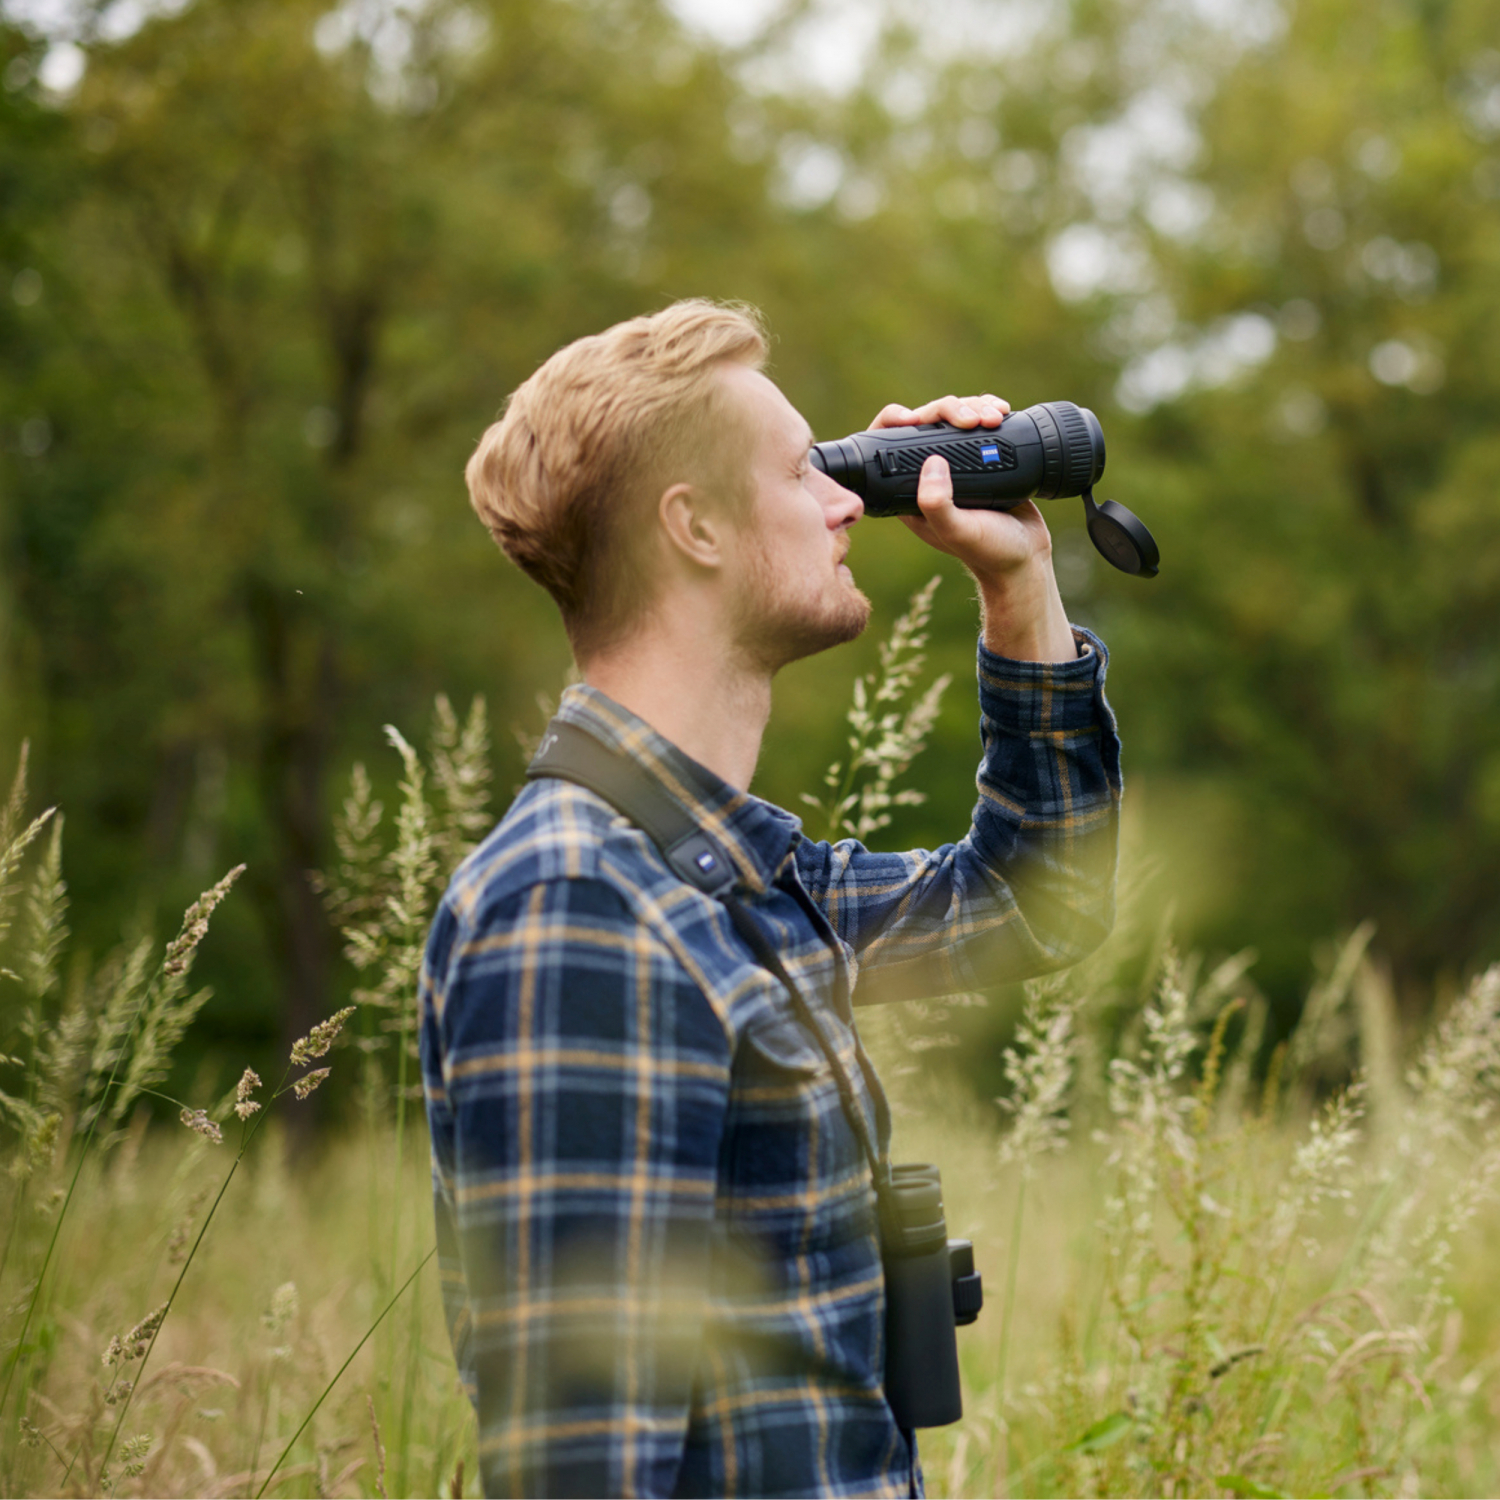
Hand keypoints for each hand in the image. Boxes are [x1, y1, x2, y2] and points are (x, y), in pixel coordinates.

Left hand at [868, 392, 1076, 661]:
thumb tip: (932, 463)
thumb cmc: (990, 551)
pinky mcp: (983, 457)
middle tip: (971, 419)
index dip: (894, 422)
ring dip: (972, 406)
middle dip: (947, 409)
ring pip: (953, 417)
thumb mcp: (959, 532)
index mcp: (910, 492)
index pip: (889, 446)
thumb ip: (938, 505)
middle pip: (925, 421)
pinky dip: (989, 410)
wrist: (1027, 557)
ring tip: (994, 416)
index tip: (913, 416)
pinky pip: (978, 422)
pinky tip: (1003, 411)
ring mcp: (956, 465)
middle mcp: (928, 476)